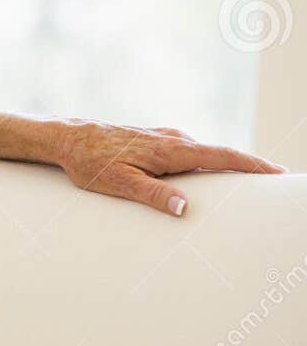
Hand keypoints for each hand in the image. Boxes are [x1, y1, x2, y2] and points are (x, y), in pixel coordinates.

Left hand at [51, 119, 287, 216]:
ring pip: (203, 153)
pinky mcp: (155, 140)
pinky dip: (204, 162)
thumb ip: (153, 195)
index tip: (278, 173)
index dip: (252, 165)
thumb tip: (185, 207)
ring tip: (248, 183)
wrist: (68, 138)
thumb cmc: (91, 162)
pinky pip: (188, 152)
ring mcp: (165, 137)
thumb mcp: (120, 183)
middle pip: (220, 154)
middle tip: (274, 182)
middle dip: (247, 167)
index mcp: (171, 150)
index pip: (222, 156)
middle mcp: (173, 139)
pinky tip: (207, 175)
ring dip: (225, 166)